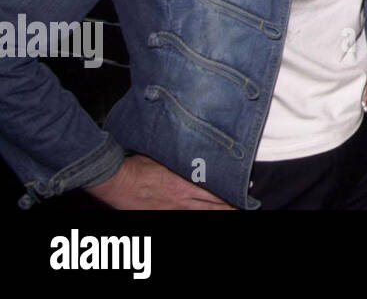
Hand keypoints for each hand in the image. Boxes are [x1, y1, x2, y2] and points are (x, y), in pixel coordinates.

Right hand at [85, 154, 236, 209]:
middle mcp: (183, 198)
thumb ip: (184, 159)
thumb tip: (198, 154)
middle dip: (230, 205)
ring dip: (218, 211)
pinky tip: (205, 214)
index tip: (245, 189)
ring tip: (233, 211)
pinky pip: (186, 216)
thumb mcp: (166, 156)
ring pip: (203, 213)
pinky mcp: (164, 214)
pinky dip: (198, 215)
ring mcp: (174, 209)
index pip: (216, 188)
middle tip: (244, 205)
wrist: (118, 182)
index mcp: (186, 181)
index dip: (232, 190)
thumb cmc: (139, 166)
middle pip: (213, 204)